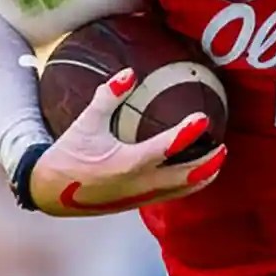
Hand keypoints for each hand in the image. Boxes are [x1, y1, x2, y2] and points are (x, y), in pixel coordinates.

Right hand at [29, 68, 226, 216]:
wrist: (52, 192)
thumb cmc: (69, 155)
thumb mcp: (86, 123)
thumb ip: (108, 96)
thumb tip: (128, 72)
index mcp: (126, 163)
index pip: (165, 148)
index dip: (187, 133)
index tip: (203, 119)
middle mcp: (138, 184)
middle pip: (185, 177)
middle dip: (207, 162)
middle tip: (223, 145)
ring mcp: (140, 196)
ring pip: (182, 191)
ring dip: (203, 176)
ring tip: (218, 160)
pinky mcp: (138, 203)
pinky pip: (171, 195)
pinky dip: (189, 185)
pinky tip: (197, 174)